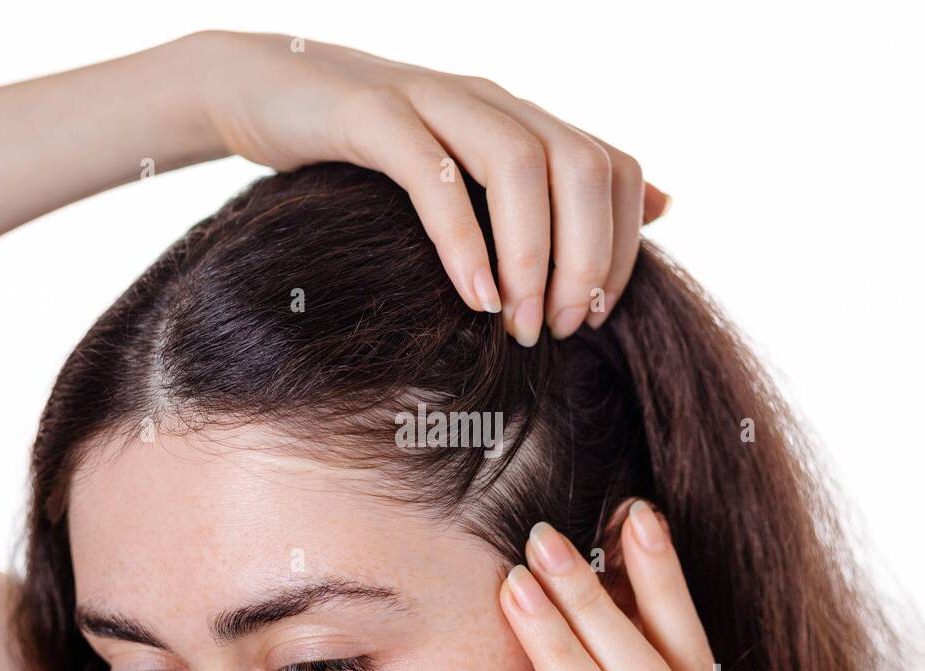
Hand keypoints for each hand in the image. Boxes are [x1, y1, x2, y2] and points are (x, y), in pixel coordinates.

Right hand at [189, 31, 670, 344]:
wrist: (260, 88)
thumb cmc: (366, 152)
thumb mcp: (473, 170)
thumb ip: (560, 190)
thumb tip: (664, 207)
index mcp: (519, 117)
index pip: (611, 167)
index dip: (621, 244)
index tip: (594, 316)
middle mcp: (488, 101)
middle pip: (579, 164)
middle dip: (587, 256)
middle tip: (563, 329)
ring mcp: (431, 100)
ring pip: (518, 163)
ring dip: (532, 255)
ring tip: (521, 325)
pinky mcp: (370, 114)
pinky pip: (432, 173)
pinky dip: (462, 238)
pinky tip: (473, 296)